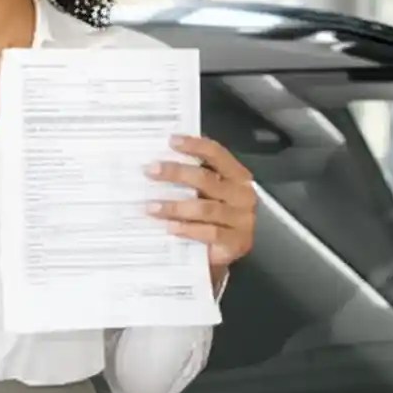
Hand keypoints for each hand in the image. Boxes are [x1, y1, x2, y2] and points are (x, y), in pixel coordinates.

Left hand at [144, 135, 256, 281]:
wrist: (227, 251)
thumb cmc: (214, 216)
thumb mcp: (208, 193)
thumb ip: (193, 176)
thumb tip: (160, 159)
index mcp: (237, 176)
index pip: (217, 154)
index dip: (195, 145)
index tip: (172, 141)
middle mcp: (242, 195)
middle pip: (206, 179)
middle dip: (176, 173)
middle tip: (150, 170)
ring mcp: (241, 219)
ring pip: (205, 208)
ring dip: (174, 207)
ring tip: (151, 207)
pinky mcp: (236, 242)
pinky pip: (209, 232)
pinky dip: (187, 229)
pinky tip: (169, 227)